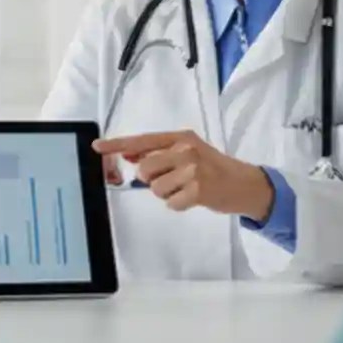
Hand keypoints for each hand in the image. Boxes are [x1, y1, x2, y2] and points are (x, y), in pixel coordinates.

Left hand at [93, 130, 273, 219]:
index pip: (142, 140)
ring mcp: (192, 169)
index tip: (97, 147)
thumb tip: (130, 155)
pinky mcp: (198, 190)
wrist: (244, 183)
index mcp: (181, 137)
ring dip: (167, 193)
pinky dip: (178, 204)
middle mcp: (185, 149)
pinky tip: (193, 198)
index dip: (118, 144)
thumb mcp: (188, 152)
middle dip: (152, 179)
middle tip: (173, 180)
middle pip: (144, 169)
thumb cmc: (213, 168)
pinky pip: (170, 203)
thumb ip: (160, 152)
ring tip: (186, 188)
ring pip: (155, 188)